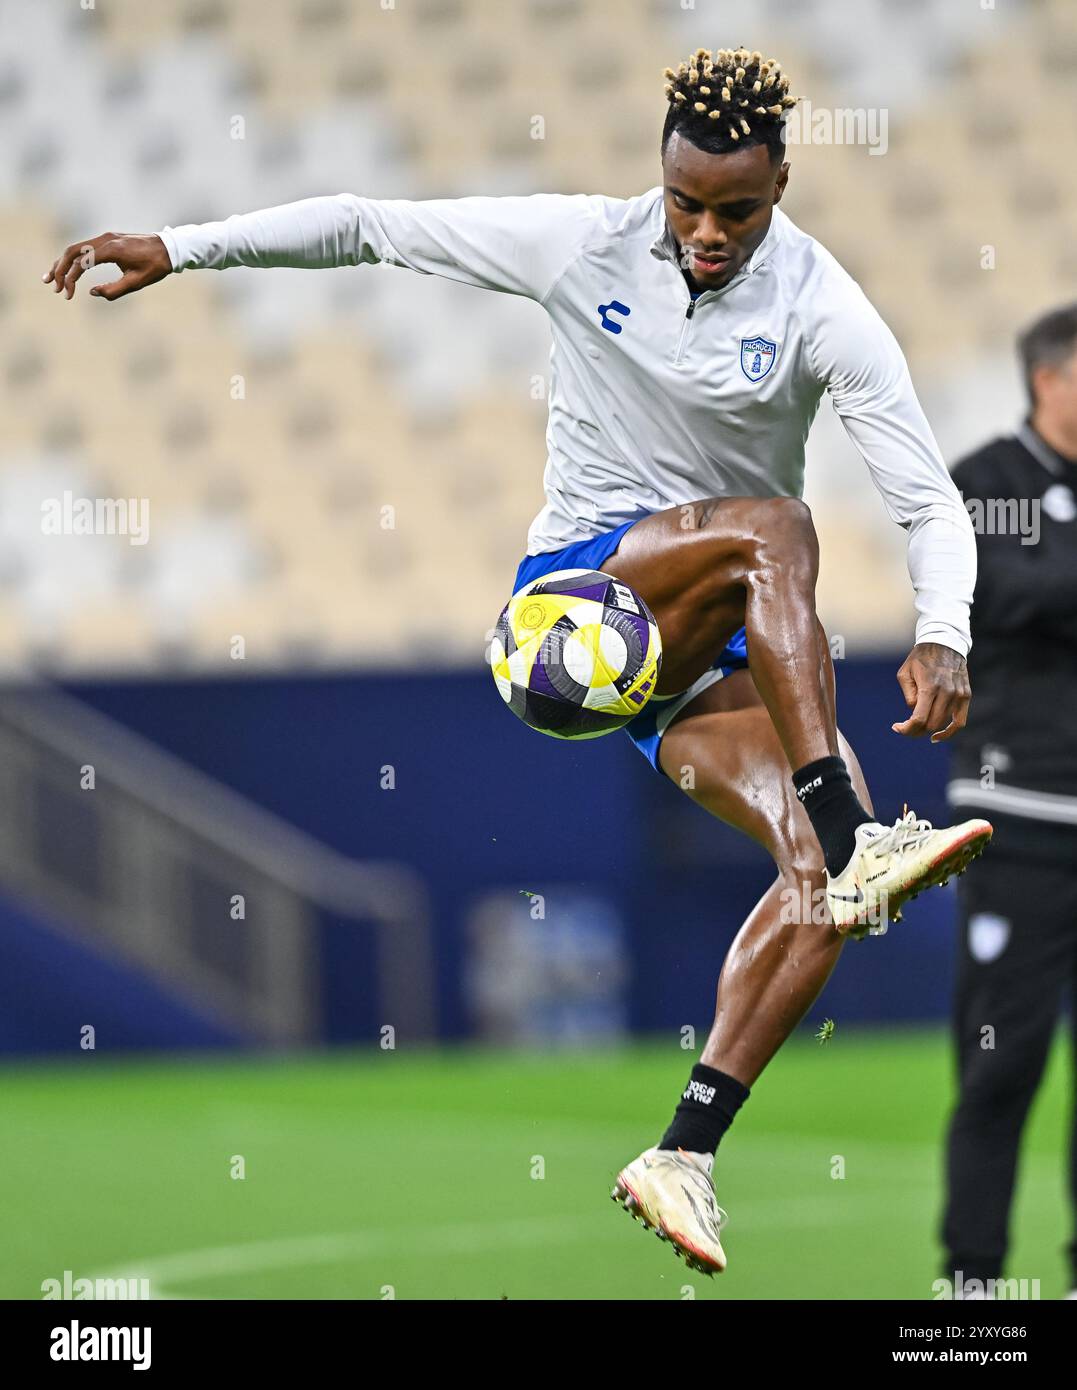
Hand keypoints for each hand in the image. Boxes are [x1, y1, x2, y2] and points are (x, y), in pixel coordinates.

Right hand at [42, 232, 171, 301]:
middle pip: (72, 252)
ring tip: (52, 278)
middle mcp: (105, 240)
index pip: (81, 263)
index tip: (67, 295)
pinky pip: (85, 247)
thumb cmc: (155, 266)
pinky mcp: (108, 239)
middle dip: (59, 269)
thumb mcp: (136, 283)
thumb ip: (113, 290)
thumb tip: (93, 292)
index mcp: (111, 249)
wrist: (169, 248)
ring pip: (76, 248)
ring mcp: (105, 237)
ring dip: (62, 262)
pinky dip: (74, 258)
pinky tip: (69, 269)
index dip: (70, 279)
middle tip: (52, 286)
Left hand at [892, 642, 969, 742]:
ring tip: (917, 728)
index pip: (919, 718)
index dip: (906, 729)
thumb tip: (914, 712)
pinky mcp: (966, 695)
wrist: (945, 643)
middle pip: (931, 724)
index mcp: (929, 687)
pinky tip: (938, 736)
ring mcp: (958, 695)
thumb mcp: (904, 673)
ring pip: (943, 724)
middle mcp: (946, 692)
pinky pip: (960, 721)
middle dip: (915, 731)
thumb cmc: (920, 658)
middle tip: (906, 728)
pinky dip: (949, 731)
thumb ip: (908, 695)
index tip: (896, 728)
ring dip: (928, 730)